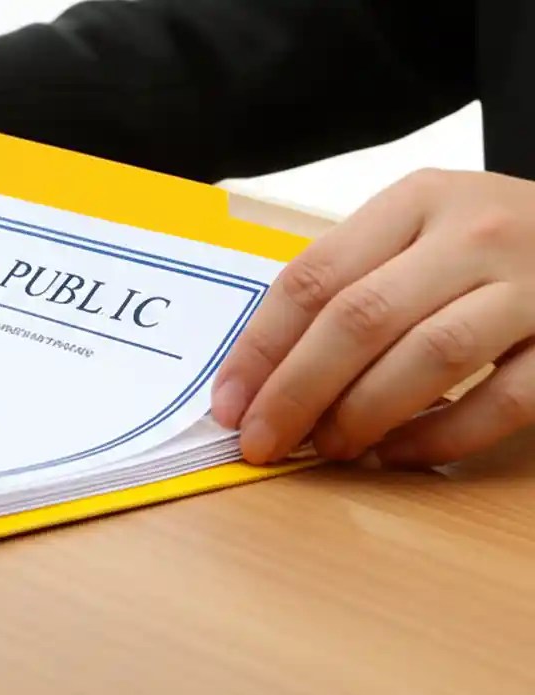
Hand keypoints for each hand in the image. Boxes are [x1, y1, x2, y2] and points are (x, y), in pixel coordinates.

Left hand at [211, 169, 534, 466]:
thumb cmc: (491, 244)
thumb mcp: (421, 232)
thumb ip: (353, 283)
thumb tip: (262, 378)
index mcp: (417, 201)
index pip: (315, 277)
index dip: (260, 348)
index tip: (228, 403)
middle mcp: (474, 234)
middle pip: (361, 318)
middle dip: (296, 391)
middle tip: (262, 442)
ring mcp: (534, 284)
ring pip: (430, 357)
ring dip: (363, 414)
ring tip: (326, 449)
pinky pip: (502, 401)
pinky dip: (441, 437)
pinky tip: (397, 455)